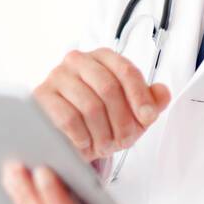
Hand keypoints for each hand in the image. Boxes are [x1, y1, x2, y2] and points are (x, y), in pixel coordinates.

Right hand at [34, 48, 170, 160]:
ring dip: (103, 133)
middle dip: (122, 120)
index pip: (127, 71)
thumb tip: (162, 92)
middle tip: (124, 140)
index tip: (148, 117)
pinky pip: (68, 118)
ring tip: (105, 146)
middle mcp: (79, 60)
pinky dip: (82, 137)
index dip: (140, 96)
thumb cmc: (102, 120)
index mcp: (104, 57)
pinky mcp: (41, 97)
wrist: (67, 135)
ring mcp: (57, 76)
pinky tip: (86, 144)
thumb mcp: (132, 112)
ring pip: (90, 106)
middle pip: (109, 89)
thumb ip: (152, 101)